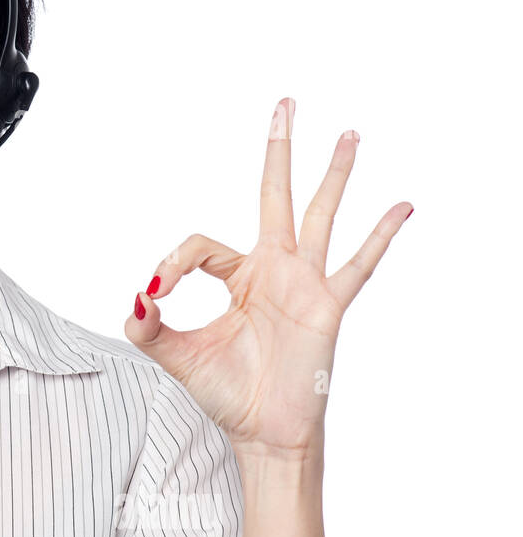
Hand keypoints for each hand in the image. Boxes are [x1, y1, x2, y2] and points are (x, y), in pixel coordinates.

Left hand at [124, 97, 411, 456]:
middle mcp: (272, 270)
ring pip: (319, 215)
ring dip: (333, 175)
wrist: (262, 432)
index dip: (174, 261)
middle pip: (274, 195)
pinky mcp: (327, 305)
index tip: (159, 290)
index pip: (201, 245)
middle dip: (278, 150)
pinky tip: (401, 206)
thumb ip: (148, 326)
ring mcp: (303, 283)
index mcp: (236, 277)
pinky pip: (358, 264)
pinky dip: (380, 236)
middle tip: (284, 104)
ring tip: (348, 134)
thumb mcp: (175, 356)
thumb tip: (135, 296)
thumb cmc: (226, 393)